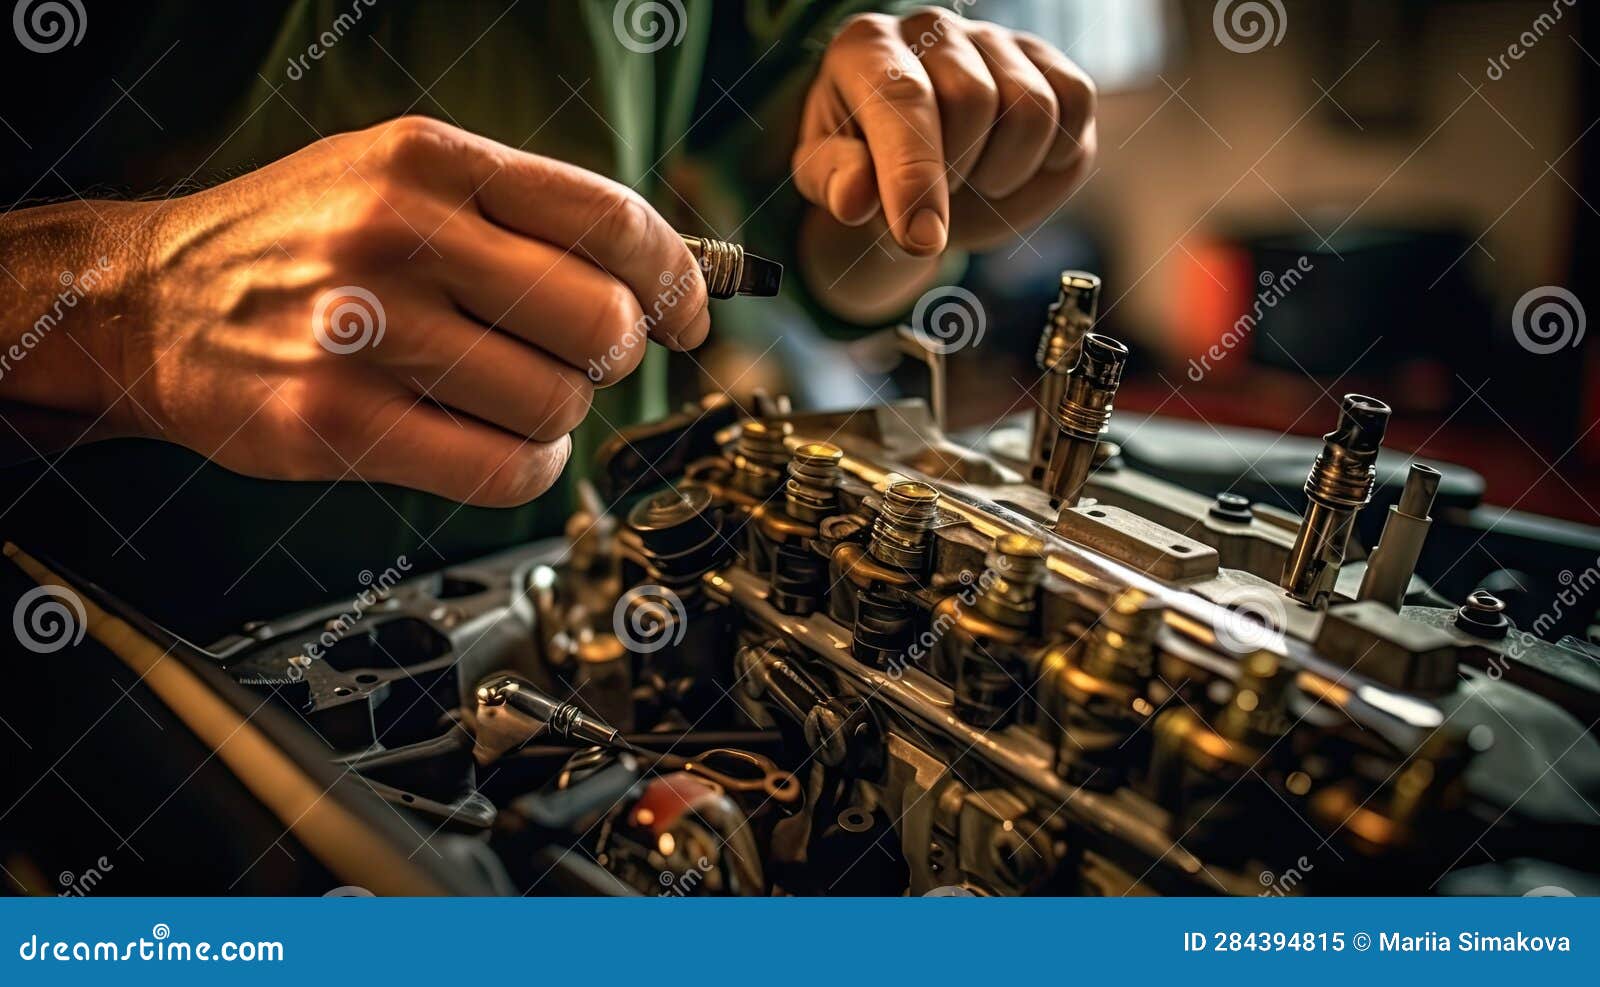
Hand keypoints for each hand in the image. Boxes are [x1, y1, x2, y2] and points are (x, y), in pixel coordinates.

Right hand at [113, 117, 708, 505]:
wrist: (145, 302)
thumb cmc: (294, 243)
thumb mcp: (395, 175)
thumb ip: (518, 210)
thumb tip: (655, 273)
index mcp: (429, 162)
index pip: (608, 218)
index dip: (676, 277)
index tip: (689, 312)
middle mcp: (399, 235)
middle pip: (599, 319)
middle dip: (615, 351)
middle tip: (583, 358)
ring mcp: (366, 333)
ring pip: (557, 402)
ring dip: (562, 415)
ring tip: (517, 397)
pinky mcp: (338, 423)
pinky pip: (503, 470)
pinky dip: (528, 468)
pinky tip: (502, 445)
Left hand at [792, 8, 1095, 314]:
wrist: (912, 161)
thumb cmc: (866, 166)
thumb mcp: (830, 180)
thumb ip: (836, 183)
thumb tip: (852, 198)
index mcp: (868, 49)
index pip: (902, 99)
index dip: (914, 174)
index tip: (920, 239)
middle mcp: (933, 28)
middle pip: (974, 100)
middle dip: (960, 173)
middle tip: (940, 195)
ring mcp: (995, 41)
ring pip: (1034, 107)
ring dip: (1007, 172)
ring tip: (972, 182)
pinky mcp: (1047, 62)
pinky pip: (1076, 103)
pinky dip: (1054, 156)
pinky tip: (1016, 169)